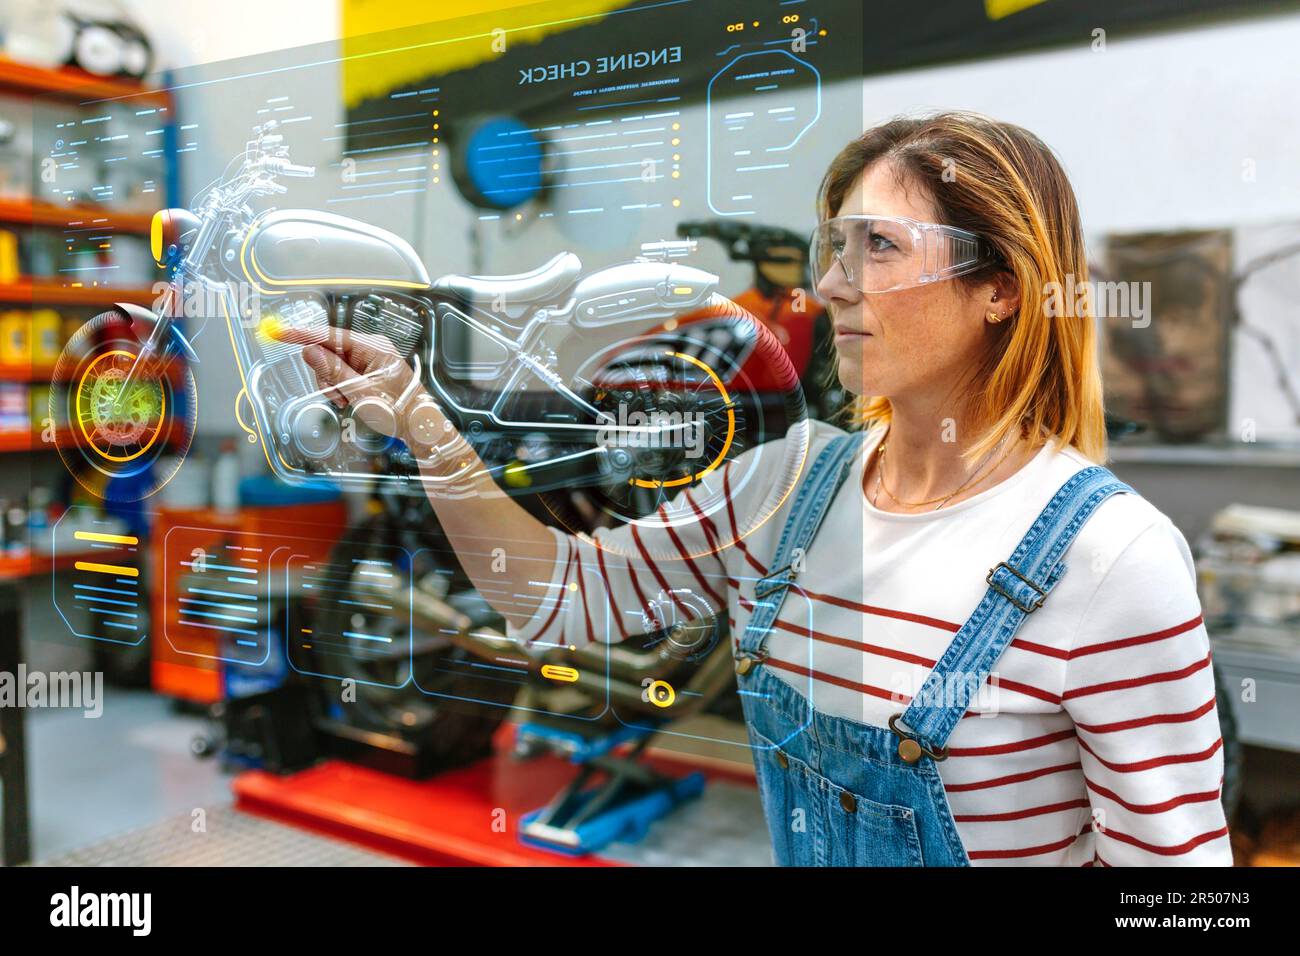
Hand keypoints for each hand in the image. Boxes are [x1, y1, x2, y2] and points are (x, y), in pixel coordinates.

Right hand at [266, 321, 448, 452]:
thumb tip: (309, 350)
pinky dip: (339, 389)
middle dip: (326, 376)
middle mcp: (370, 348)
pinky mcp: (365, 370)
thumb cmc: (398, 409)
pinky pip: (340, 375)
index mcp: (373, 347)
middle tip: (338, 395)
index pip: (330, 335)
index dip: (303, 335)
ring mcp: (368, 359)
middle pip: (327, 352)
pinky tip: (349, 399)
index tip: (282, 333)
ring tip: (348, 400)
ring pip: (331, 366)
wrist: (417, 426)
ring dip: (333, 386)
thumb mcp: (360, 391)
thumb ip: (333, 370)